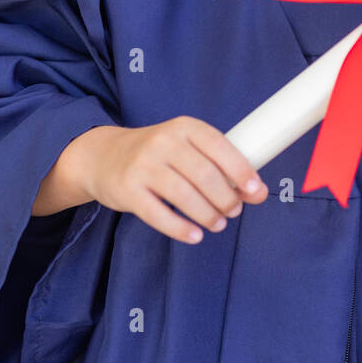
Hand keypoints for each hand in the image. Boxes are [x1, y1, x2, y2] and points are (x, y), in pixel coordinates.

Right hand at [71, 116, 267, 243]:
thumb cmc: (157, 154)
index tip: (255, 190)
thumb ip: (220, 166)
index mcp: (184, 127)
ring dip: (207, 215)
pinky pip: (158, 214)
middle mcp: (163, 142)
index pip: (218, 145)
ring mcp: (143, 166)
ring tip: (217, 223)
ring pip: (184, 195)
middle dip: (225, 198)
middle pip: (204, 174)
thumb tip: (258, 192)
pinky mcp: (127, 189)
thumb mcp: (186, 147)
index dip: (240, 169)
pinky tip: (195, 235)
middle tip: (234, 211)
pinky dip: (180, 228)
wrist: (103, 156)